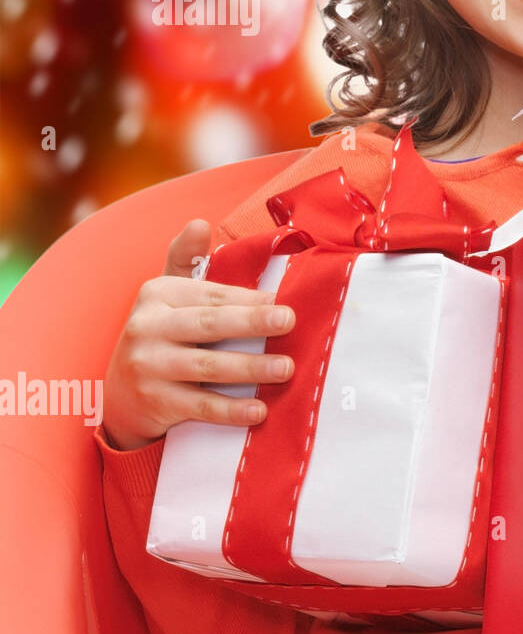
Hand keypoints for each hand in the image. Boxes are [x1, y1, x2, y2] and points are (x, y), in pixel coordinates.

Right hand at [101, 219, 295, 450]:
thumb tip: (199, 222)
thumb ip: (186, 260)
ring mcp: (148, 366)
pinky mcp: (155, 402)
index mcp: (158, 296)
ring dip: (250, 368)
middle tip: (290, 321)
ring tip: (286, 368)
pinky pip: (199, 406)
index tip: (283, 301)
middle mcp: (147, 328)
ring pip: (207, 366)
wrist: (122, 395)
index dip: (249, 299)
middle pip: (210, 324)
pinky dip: (230, 409)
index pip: (211, 295)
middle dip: (252, 323)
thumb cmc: (162, 335)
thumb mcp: (168, 296)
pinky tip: (259, 410)